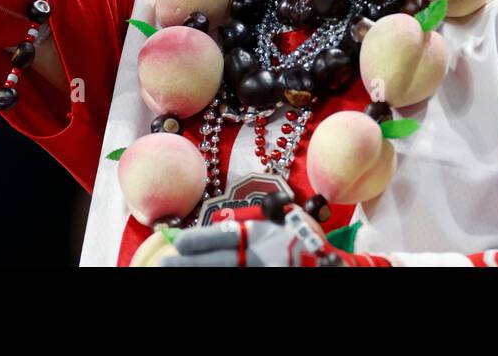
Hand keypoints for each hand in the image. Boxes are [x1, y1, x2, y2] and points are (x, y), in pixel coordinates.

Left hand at [154, 205, 351, 267]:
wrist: (334, 267)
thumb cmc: (309, 241)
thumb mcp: (293, 219)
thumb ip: (271, 214)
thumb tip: (256, 213)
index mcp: (265, 237)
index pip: (227, 238)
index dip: (203, 240)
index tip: (179, 244)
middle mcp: (260, 257)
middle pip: (219, 263)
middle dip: (189, 265)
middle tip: (163, 265)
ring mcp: (262, 271)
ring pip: (223, 275)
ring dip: (196, 274)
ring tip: (170, 272)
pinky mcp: (264, 280)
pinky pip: (233, 285)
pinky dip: (215, 284)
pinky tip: (198, 279)